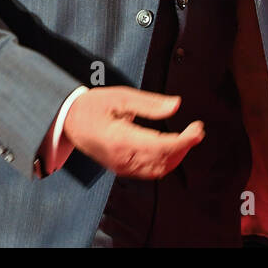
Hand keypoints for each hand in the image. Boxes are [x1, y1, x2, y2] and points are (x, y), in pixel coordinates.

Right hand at [61, 86, 204, 178]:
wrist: (69, 122)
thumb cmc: (93, 106)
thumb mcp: (120, 96)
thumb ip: (149, 103)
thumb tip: (176, 105)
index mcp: (121, 140)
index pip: (161, 146)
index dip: (184, 140)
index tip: (198, 128)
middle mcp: (122, 159)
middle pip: (163, 160)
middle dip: (185, 147)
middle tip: (198, 130)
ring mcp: (121, 167)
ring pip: (158, 169)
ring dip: (177, 156)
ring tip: (189, 138)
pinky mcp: (122, 169)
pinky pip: (150, 171)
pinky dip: (166, 162)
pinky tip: (173, 148)